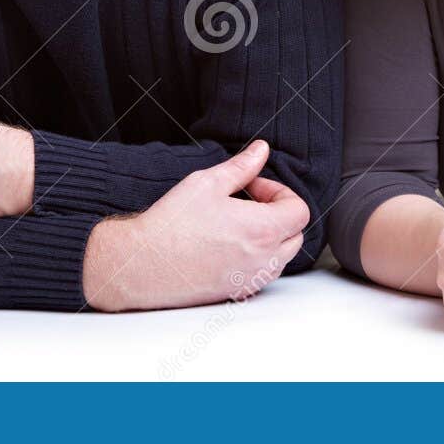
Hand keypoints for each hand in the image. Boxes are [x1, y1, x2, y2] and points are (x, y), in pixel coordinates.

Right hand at [84, 140, 308, 311]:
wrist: (143, 265)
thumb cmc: (173, 224)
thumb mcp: (208, 183)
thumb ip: (242, 167)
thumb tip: (261, 150)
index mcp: (263, 229)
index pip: (300, 210)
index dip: (279, 192)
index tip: (252, 187)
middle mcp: (264, 260)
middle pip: (296, 234)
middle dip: (279, 214)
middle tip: (247, 202)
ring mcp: (251, 280)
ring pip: (282, 257)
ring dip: (270, 237)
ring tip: (237, 224)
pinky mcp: (237, 294)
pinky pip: (262, 275)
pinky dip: (257, 259)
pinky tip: (228, 246)